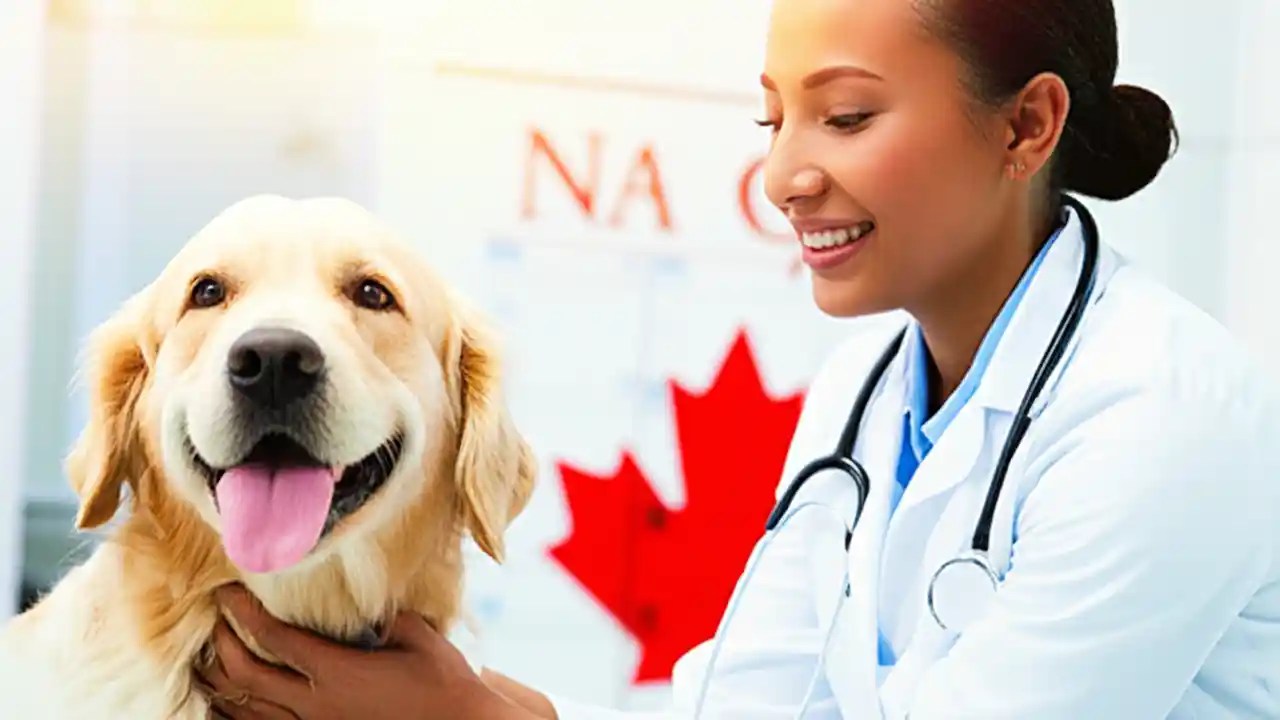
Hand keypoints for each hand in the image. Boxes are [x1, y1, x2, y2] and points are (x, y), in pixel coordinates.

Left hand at [195, 584, 529, 719]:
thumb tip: (362, 600)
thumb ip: (382, 615)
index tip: (228, 589)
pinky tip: (233, 704)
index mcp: (337, 672)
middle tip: (214, 621)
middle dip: (222, 645)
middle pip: (247, 677)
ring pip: (249, 713)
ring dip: (221, 685)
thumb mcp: (416, 635)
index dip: (244, 611)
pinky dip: (242, 716)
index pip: (273, 638)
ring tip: (205, 663)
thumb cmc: (445, 682)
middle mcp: (317, 705)